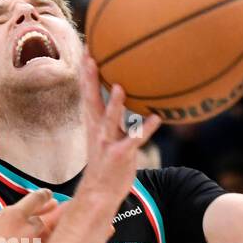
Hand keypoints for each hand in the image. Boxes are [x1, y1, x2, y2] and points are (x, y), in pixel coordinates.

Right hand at [75, 53, 160, 216]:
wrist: (99, 193)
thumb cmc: (107, 162)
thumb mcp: (106, 136)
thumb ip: (113, 116)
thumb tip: (122, 98)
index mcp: (93, 124)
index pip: (87, 93)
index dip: (86, 72)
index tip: (87, 50)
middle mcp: (97, 130)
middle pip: (91, 100)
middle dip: (90, 79)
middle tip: (90, 58)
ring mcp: (107, 143)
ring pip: (110, 119)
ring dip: (114, 104)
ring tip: (118, 87)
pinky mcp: (120, 155)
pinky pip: (135, 139)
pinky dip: (146, 129)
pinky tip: (157, 118)